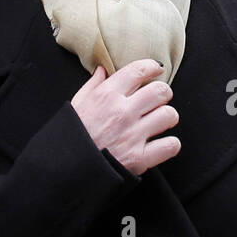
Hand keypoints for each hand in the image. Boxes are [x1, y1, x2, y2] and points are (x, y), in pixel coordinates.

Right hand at [70, 58, 179, 175]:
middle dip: (163, 93)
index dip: (152, 67)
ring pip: (169, 115)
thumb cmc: (73, 135)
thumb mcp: (77, 104)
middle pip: (160, 90)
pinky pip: (171, 145)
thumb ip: (93, 85)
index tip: (157, 69)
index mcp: (106, 96)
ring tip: (160, 121)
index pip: (138, 70)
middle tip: (159, 99)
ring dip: (167, 117)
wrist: (66, 169)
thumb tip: (103, 69)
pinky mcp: (139, 158)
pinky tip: (161, 143)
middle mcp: (122, 112)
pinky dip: (170, 145)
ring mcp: (132, 135)